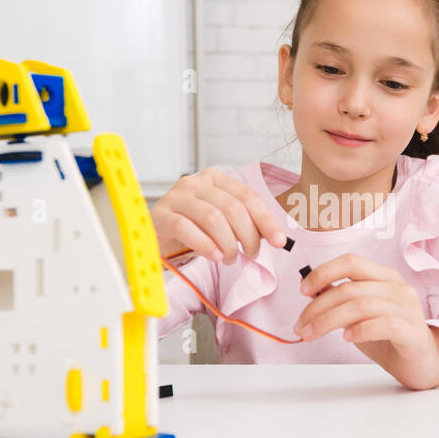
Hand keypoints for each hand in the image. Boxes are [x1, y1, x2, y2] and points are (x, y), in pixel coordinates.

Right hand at [151, 168, 286, 264]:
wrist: (158, 238)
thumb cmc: (194, 230)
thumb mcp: (223, 222)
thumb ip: (246, 223)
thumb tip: (277, 236)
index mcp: (215, 179)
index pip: (247, 196)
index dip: (266, 220)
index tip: (280, 241)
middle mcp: (195, 183)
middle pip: (232, 208)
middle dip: (248, 236)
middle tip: (251, 254)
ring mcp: (176, 197)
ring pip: (212, 218)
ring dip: (227, 244)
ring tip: (230, 258)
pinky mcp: (160, 215)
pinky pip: (186, 229)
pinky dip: (205, 245)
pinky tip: (214, 257)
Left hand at [294, 253, 438, 390]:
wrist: (420, 363)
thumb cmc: (387, 337)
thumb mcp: (357, 315)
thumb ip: (339, 299)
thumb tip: (309, 287)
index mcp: (384, 277)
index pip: (351, 262)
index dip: (324, 272)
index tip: (303, 290)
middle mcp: (397, 288)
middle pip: (350, 289)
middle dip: (318, 308)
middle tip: (301, 326)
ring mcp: (408, 309)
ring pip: (362, 306)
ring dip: (329, 321)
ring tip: (313, 334)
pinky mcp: (414, 332)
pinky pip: (385, 324)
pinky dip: (361, 330)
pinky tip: (347, 338)